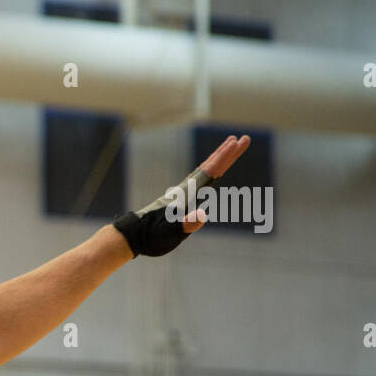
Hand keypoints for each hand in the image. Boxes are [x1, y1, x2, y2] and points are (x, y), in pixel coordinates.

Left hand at [114, 134, 251, 256]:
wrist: (132, 236)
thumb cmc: (151, 236)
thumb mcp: (171, 233)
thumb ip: (187, 224)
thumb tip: (203, 215)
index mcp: (187, 194)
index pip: (210, 172)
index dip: (225, 158)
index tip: (238, 142)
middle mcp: (185, 189)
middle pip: (210, 167)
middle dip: (227, 153)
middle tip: (243, 138)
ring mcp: (181, 193)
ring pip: (204, 170)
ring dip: (218, 157)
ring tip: (230, 145)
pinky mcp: (178, 199)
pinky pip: (198, 179)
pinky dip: (207, 169)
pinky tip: (209, 170)